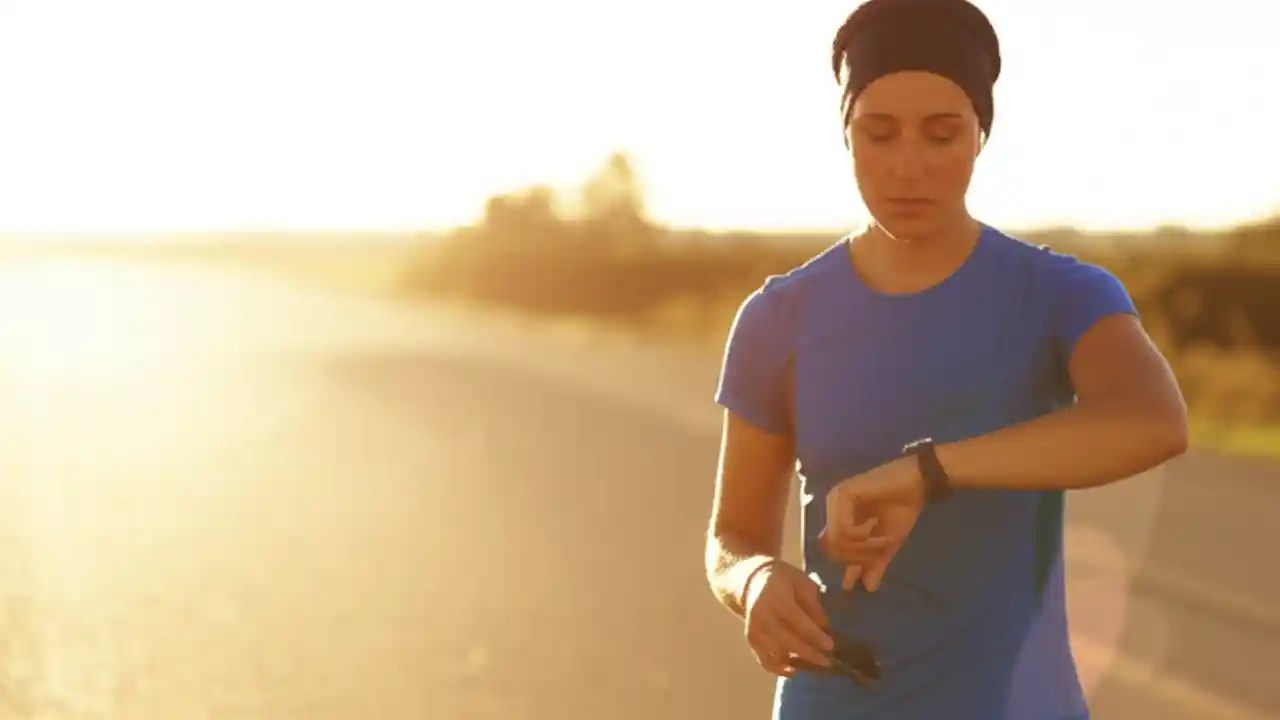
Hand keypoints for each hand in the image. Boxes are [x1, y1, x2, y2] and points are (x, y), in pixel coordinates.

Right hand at [742, 561, 835, 677]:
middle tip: (827, 661)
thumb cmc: (783, 580)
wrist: (752, 580)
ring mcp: (754, 629)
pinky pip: (763, 658)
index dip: (815, 636)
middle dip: (809, 653)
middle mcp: (762, 616)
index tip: (830, 646)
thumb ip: (813, 605)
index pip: (798, 622)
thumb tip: (824, 628)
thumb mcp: (802, 583)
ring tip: (815, 665)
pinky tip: (793, 671)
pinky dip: (777, 668)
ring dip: (797, 661)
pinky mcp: (751, 639)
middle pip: (788, 640)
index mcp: (776, 599)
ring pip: (776, 652)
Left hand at [821, 457, 925, 592]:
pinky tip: (875, 524)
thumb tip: (868, 588)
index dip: (848, 566)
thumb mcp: (887, 544)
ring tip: (881, 537)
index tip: (861, 576)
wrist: (917, 485)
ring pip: (838, 541)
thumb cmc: (901, 510)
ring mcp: (833, 501)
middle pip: (833, 550)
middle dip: (859, 558)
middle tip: (879, 548)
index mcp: (839, 520)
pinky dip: (862, 533)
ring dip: (864, 546)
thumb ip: (875, 563)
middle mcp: (831, 510)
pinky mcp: (841, 495)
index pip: (832, 552)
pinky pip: (844, 528)